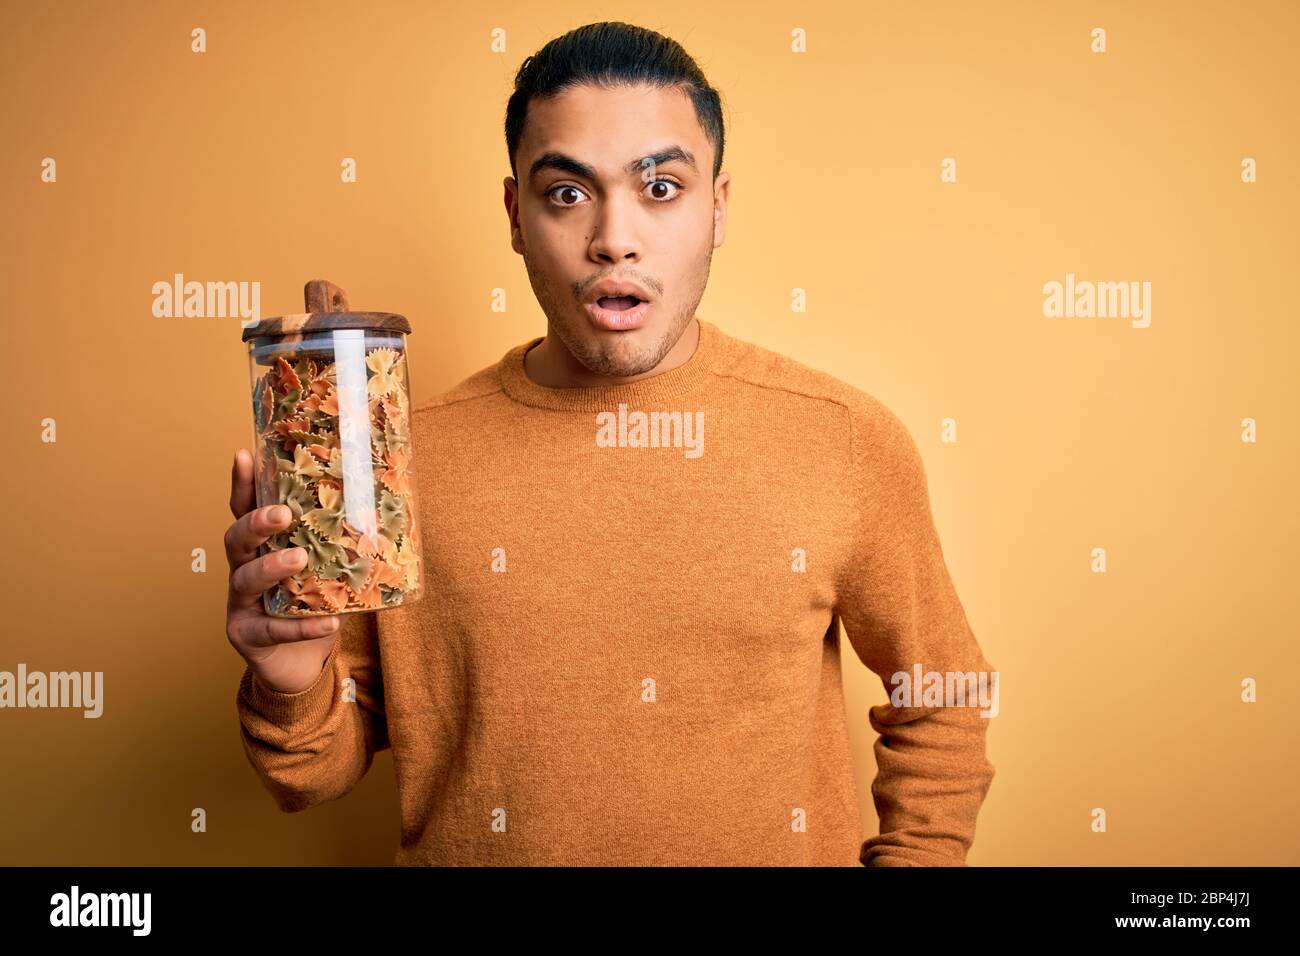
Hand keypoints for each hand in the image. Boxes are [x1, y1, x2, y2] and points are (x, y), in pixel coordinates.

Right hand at [225, 448, 340, 693]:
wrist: (301, 662)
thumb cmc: (313, 603)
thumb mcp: (325, 565)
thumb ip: (337, 540)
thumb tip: (385, 505)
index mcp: (260, 546)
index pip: (244, 509)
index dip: (243, 483)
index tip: (245, 454)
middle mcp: (242, 569)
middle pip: (236, 539)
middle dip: (257, 523)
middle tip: (283, 513)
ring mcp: (240, 604)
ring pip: (245, 580)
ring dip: (271, 568)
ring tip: (298, 559)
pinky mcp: (247, 636)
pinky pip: (272, 629)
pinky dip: (301, 626)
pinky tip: (327, 621)